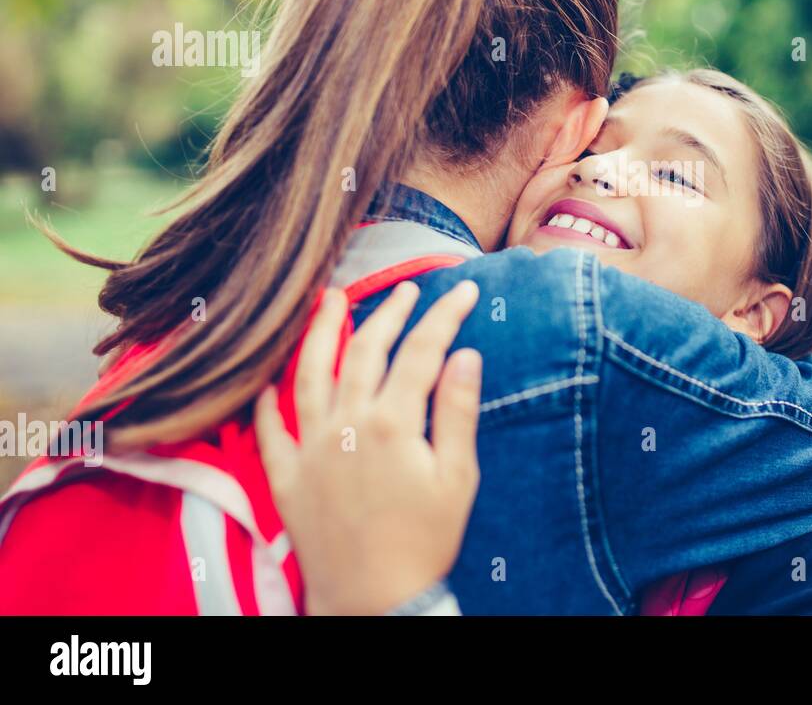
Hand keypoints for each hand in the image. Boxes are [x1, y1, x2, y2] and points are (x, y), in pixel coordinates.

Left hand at [255, 280, 481, 615]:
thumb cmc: (425, 541)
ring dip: (321, 333)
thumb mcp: (457, 476)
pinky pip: (269, 430)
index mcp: (392, 423)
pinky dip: (269, 400)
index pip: (421, 351)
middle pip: (364, 351)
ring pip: (310, 375)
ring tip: (329, 300)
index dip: (444, 315)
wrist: (375, 600)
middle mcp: (345, 426)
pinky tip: (273, 378)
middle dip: (388, 312)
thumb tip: (464, 353)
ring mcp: (310, 449)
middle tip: (406, 289)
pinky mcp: (287, 478)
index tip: (464, 289)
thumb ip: (457, 410)